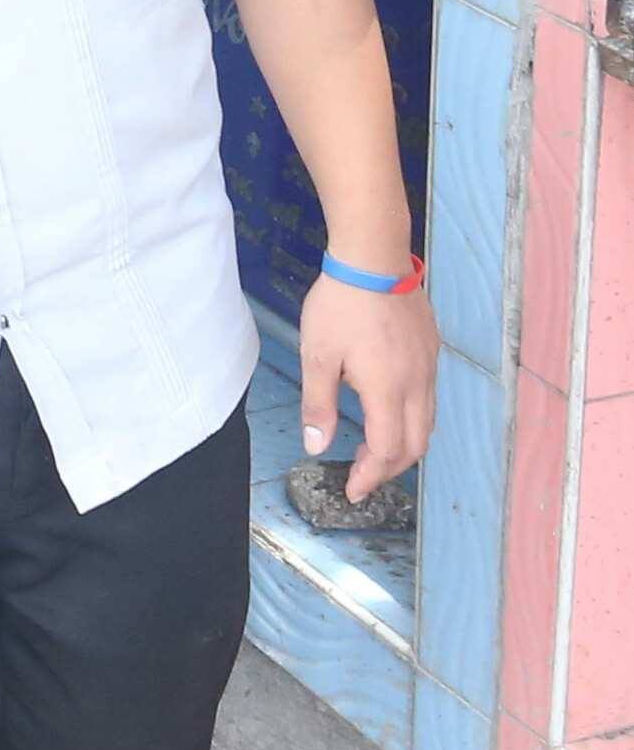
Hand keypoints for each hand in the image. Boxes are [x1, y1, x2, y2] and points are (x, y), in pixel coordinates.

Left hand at [298, 270, 437, 501]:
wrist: (374, 258)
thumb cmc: (340, 305)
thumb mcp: (318, 356)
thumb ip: (320, 405)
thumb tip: (318, 445)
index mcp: (388, 389)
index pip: (388, 451)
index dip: (370, 476)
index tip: (353, 491)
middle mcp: (418, 384)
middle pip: (415, 445)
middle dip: (389, 469)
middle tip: (362, 476)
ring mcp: (429, 366)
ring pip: (427, 423)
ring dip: (403, 445)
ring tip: (373, 451)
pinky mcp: (431, 351)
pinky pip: (430, 398)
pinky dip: (412, 419)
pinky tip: (388, 411)